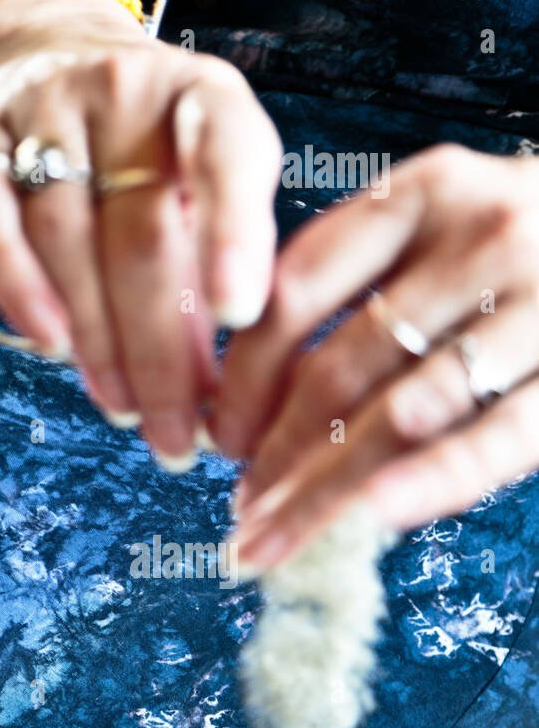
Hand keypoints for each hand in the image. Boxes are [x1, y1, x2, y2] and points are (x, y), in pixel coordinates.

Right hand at [0, 0, 281, 467]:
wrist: (48, 52)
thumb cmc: (153, 139)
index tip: (242, 319)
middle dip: (162, 348)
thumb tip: (227, 385)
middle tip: (178, 434)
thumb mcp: (208, 166)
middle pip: (140, 233)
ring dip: (97, 340)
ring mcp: (41, 116)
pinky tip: (51, 348)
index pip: (225, 156)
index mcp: (202, 93)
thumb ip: (221, 248)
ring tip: (126, 410)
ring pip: (67, 240)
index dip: (235, 236)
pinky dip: (19, 290)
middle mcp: (122, 91)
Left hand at [213, 145, 538, 567]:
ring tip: (280, 534)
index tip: (219, 435)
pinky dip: (431, 482)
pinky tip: (372, 520)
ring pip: (404, 414)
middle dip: (277, 451)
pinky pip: (498, 438)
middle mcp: (481, 238)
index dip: (245, 376)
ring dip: (329, 487)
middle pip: (341, 366)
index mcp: (421, 194)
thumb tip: (248, 391)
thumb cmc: (519, 240)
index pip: (296, 293)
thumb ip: (353, 276)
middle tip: (242, 508)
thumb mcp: (438, 220)